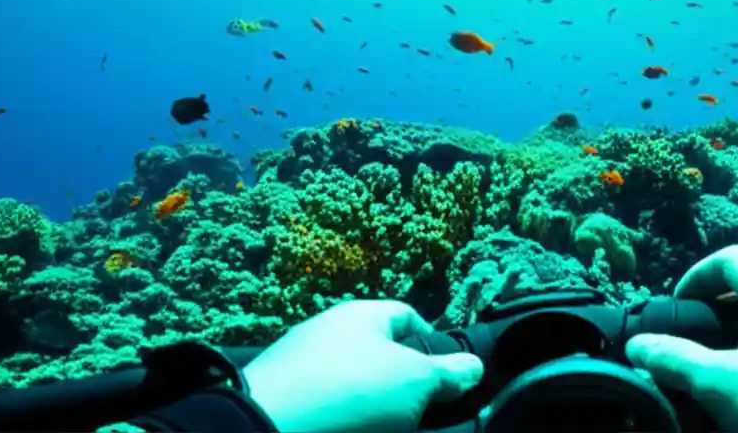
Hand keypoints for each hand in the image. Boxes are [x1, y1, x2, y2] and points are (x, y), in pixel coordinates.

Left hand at [243, 300, 483, 432]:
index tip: (447, 378)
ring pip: (352, 390)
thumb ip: (449, 374)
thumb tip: (473, 367)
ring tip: (386, 430)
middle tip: (419, 416)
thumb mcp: (416, 382)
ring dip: (373, 412)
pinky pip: (327, 409)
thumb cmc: (350, 393)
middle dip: (403, 388)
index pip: (407, 317)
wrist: (263, 431)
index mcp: (359, 315)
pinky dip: (344, 422)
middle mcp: (326, 334)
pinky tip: (351, 432)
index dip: (433, 344)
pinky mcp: (282, 404)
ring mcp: (299, 370)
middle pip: (380, 358)